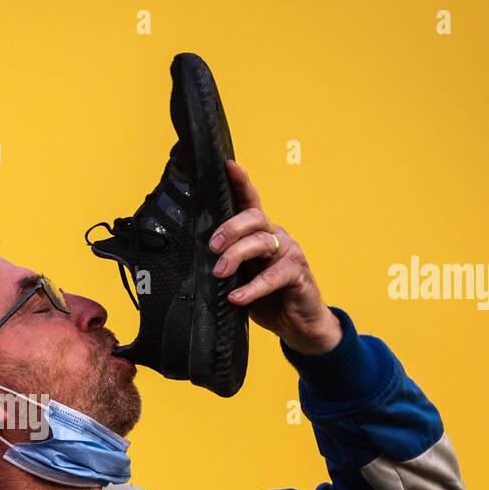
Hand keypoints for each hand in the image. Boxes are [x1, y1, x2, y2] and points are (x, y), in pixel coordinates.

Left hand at [209, 160, 340, 355]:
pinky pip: (274, 276)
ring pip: (262, 242)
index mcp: (259, 233)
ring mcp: (289, 253)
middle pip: (254, 218)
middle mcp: (275, 236)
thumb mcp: (239, 278)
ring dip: (237, 255)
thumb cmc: (266, 297)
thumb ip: (224, 265)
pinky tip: (237, 297)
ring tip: (220, 272)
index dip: (240, 182)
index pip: (249, 201)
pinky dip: (253, 287)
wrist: (298, 324)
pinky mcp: (298, 274)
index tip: (227, 165)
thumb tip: (190, 263)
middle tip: (212, 246)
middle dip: (230, 228)